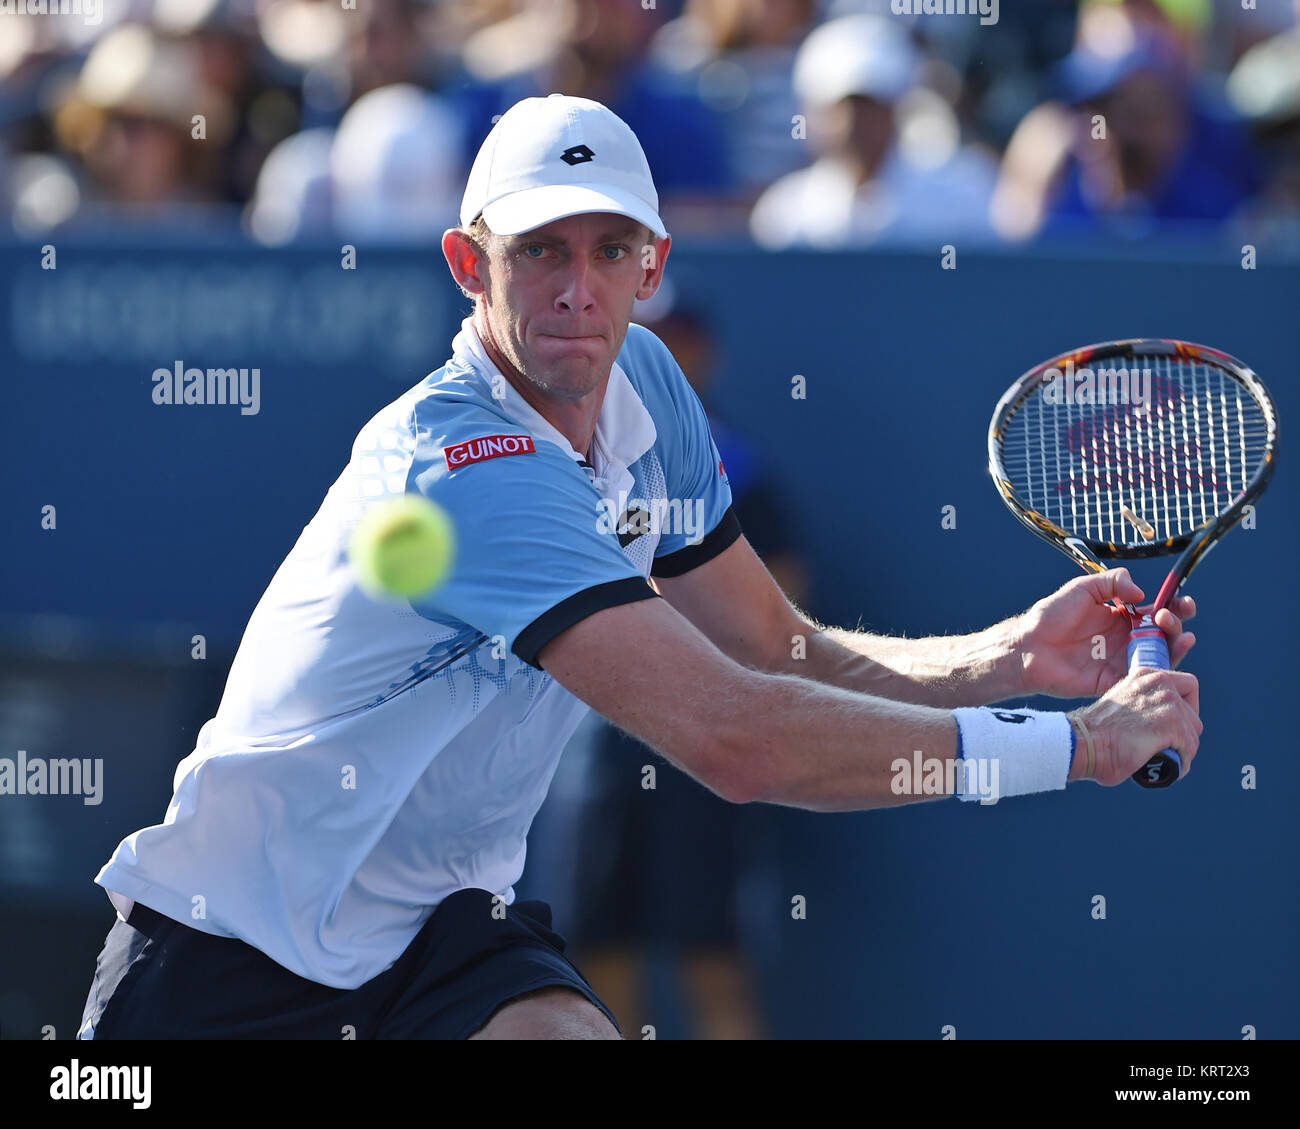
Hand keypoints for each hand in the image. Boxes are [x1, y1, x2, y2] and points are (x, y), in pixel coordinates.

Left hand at [1015, 569, 1195, 698]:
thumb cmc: (1051, 615)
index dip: (1175, 607)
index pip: (1157, 612)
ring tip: (1179, 636)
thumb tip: (1142, 594)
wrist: (1028, 646)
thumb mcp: (1082, 588)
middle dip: (1175, 625)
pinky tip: (1165, 661)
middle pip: (1164, 635)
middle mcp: (1125, 639)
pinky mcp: (1114, 681)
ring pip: (1160, 658)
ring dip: (1176, 648)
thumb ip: (1113, 582)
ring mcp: (1121, 661)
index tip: (1184, 603)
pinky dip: (1159, 673)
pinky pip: (1143, 680)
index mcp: (1120, 616)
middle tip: (1165, 617)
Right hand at [1071, 668, 1202, 785]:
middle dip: (1183, 734)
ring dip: (1181, 751)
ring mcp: (1167, 702)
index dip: (1185, 709)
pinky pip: (1189, 749)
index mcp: (1146, 674)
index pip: (1188, 686)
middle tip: (1165, 747)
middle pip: (1194, 714)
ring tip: (1162, 760)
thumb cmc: (1096, 732)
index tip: (1171, 725)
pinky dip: (1180, 763)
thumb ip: (1144, 704)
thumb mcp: (1124, 704)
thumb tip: (1165, 725)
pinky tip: (1164, 768)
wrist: (1082, 743)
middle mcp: (1160, 682)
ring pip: (1193, 734)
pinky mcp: (1171, 724)